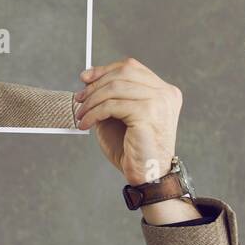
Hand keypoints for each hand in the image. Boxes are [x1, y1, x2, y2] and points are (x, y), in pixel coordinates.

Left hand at [72, 57, 181, 184]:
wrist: (148, 176)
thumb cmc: (133, 150)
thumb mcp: (119, 117)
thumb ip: (109, 97)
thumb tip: (88, 78)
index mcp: (163, 91)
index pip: (131, 68)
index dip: (105, 70)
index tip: (85, 79)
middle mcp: (165, 93)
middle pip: (123, 73)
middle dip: (95, 85)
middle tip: (79, 99)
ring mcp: (159, 101)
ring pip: (115, 88)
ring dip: (92, 101)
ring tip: (81, 115)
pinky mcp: (148, 113)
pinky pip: (112, 105)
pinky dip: (94, 113)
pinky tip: (86, 124)